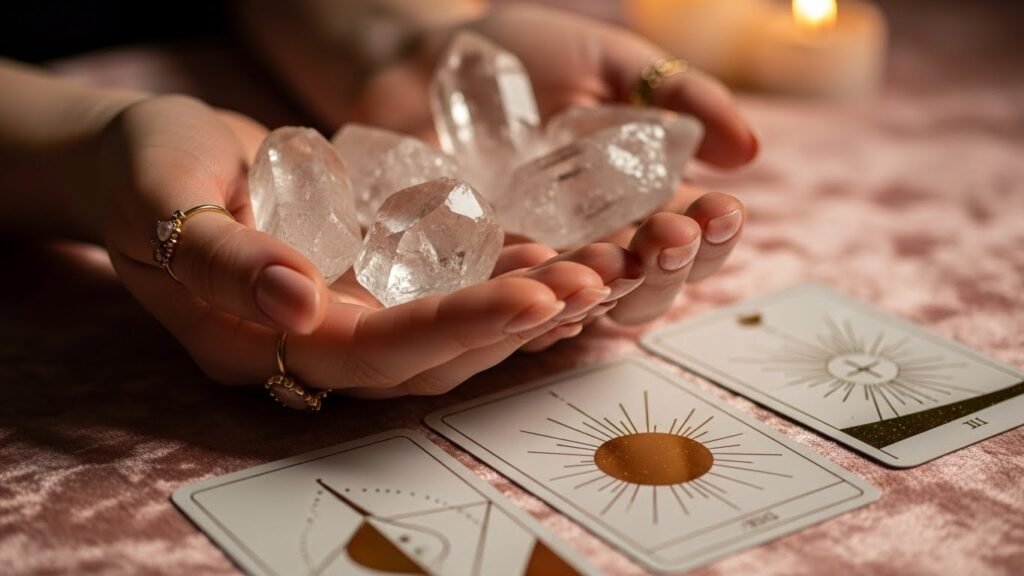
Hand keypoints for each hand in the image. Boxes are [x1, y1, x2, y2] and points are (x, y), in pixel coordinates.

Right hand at [94, 95, 644, 393]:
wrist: (144, 161)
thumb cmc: (143, 171)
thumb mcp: (164, 201)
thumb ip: (223, 258)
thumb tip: (298, 299)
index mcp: (261, 342)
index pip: (373, 352)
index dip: (456, 327)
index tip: (536, 294)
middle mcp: (314, 345)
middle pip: (428, 358)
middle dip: (515, 323)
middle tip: (595, 280)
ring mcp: (344, 320)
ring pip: (447, 337)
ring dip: (523, 309)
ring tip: (599, 271)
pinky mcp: (366, 287)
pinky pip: (440, 297)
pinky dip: (498, 280)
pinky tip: (556, 255)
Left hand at [355, 4, 754, 328]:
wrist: (421, 59)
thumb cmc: (520, 58)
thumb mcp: (605, 61)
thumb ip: (674, 95)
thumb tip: (746, 151)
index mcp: (634, 204)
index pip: (691, 241)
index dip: (713, 234)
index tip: (723, 207)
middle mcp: (589, 246)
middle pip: (646, 291)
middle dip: (669, 268)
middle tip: (671, 234)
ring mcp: (531, 266)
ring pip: (583, 308)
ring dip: (608, 292)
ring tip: (615, 262)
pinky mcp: (472, 274)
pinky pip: (504, 305)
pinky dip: (527, 301)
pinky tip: (541, 281)